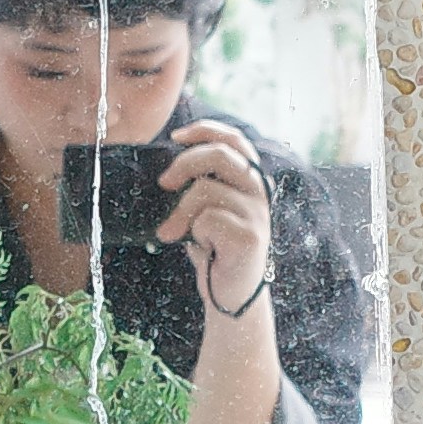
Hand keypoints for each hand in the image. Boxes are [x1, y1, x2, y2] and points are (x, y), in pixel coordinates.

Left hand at [153, 128, 274, 318]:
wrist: (231, 293)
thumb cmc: (214, 248)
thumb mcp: (204, 210)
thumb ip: (197, 186)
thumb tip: (163, 169)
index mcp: (249, 179)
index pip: (234, 139)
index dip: (205, 130)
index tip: (175, 137)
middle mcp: (259, 191)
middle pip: (219, 154)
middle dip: (184, 164)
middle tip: (163, 184)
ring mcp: (257, 214)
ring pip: (206, 189)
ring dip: (178, 212)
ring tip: (168, 233)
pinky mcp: (250, 237)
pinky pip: (208, 219)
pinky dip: (193, 232)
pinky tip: (200, 247)